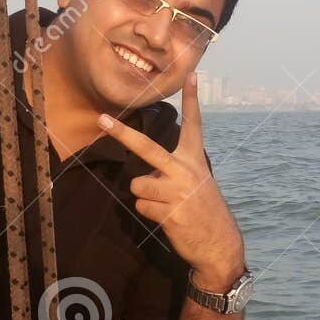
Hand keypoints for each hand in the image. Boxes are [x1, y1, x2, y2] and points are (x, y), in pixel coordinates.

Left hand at [97, 73, 244, 288]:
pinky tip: (168, 218)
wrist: (219, 244)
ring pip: (138, 186)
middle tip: (101, 119)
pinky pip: (142, 207)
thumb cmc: (203, 210)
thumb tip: (143, 173)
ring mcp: (177, 191)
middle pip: (147, 148)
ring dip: (146, 197)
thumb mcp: (198, 182)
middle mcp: (185, 170)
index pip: (194, 124)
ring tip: (167, 205)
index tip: (191, 75)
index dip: (192, 100)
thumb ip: (174, 170)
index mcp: (194, 160)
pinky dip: (150, 214)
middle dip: (122, 133)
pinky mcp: (169, 212)